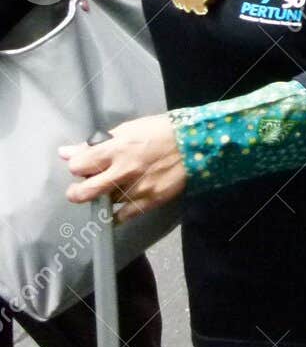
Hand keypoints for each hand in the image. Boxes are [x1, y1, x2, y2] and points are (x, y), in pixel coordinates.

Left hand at [59, 114, 185, 221]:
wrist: (198, 144)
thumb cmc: (162, 131)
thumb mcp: (129, 129)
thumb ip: (97, 143)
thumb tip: (66, 153)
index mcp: (116, 149)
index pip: (78, 166)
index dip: (78, 166)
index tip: (84, 165)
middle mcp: (123, 171)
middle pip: (84, 192)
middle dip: (76, 192)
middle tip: (81, 189)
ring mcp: (136, 189)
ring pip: (104, 202)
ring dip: (105, 196)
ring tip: (115, 187)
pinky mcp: (149, 201)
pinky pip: (122, 217)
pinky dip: (116, 215)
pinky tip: (117, 209)